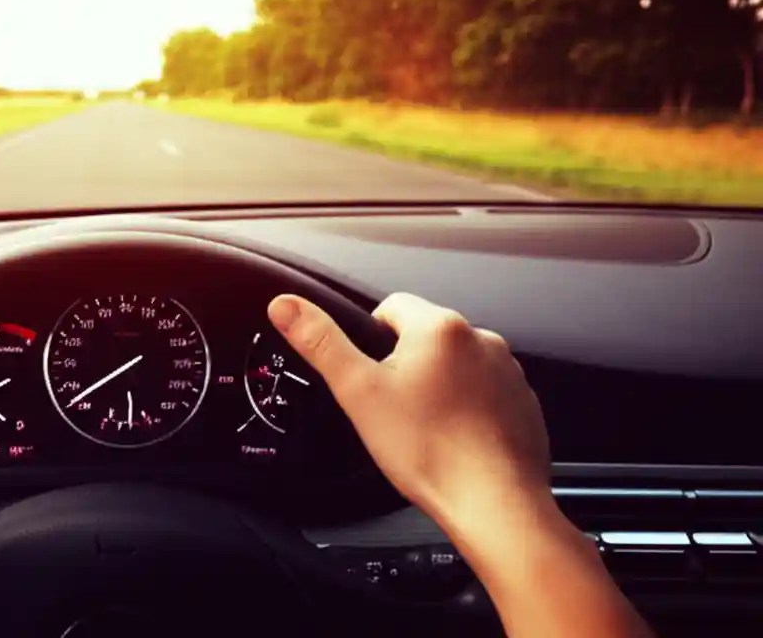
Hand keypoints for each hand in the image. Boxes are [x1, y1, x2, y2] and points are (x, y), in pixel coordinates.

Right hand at [268, 293, 651, 637]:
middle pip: (423, 337)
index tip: (373, 379)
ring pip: (454, 365)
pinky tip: (454, 439)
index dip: (371, 341)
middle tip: (395, 409)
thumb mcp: (358, 392)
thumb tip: (285, 305)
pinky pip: (484, 392)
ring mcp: (507, 370)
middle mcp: (481, 339)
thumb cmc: (429, 452)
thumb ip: (321, 343)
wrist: (494, 504)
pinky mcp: (522, 400)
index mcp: (439, 327)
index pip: (390, 306)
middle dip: (405, 366)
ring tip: (426, 428)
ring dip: (438, 386)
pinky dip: (467, 409)